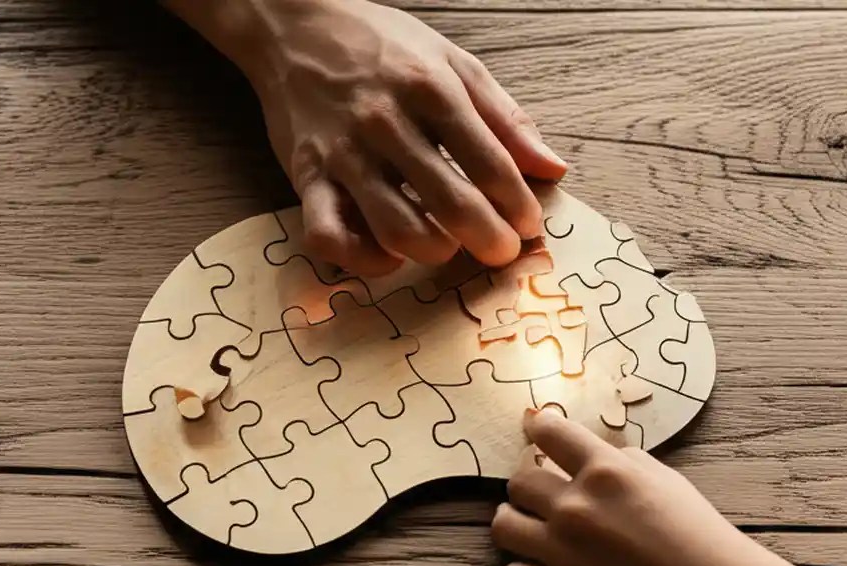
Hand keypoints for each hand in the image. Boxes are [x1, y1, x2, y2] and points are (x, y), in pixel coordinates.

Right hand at [167, 0, 567, 275]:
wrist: (293, 26)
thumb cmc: (381, 47)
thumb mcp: (453, 63)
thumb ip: (505, 118)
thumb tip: (553, 168)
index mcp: (431, 89)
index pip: (491, 164)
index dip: (519, 205)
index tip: (529, 225)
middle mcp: (386, 122)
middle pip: (452, 203)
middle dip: (489, 240)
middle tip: (501, 251)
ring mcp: (343, 153)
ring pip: (397, 227)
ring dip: (435, 251)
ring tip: (448, 246)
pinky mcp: (305, 177)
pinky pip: (328, 236)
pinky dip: (362, 259)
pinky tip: (387, 254)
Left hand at [491, 407, 801, 565]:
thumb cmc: (698, 531)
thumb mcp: (663, 477)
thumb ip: (620, 459)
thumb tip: (588, 451)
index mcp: (605, 471)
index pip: (546, 431)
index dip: (538, 430)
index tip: (539, 437)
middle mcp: (575, 506)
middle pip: (517, 480)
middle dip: (528, 483)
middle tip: (541, 493)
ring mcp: (563, 552)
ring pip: (502, 525)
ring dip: (513, 522)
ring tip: (527, 526)